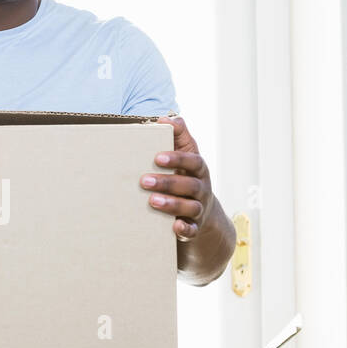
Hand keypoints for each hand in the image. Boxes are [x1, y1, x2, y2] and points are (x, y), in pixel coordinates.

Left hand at [141, 115, 212, 242]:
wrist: (203, 212)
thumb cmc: (186, 176)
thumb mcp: (186, 156)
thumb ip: (178, 136)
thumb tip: (165, 118)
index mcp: (198, 170)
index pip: (193, 161)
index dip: (177, 159)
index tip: (157, 157)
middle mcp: (202, 188)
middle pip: (190, 185)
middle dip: (168, 182)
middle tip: (143, 180)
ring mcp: (199, 209)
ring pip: (191, 207)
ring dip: (172, 204)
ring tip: (152, 201)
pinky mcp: (194, 227)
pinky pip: (192, 230)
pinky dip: (185, 229)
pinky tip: (174, 226)